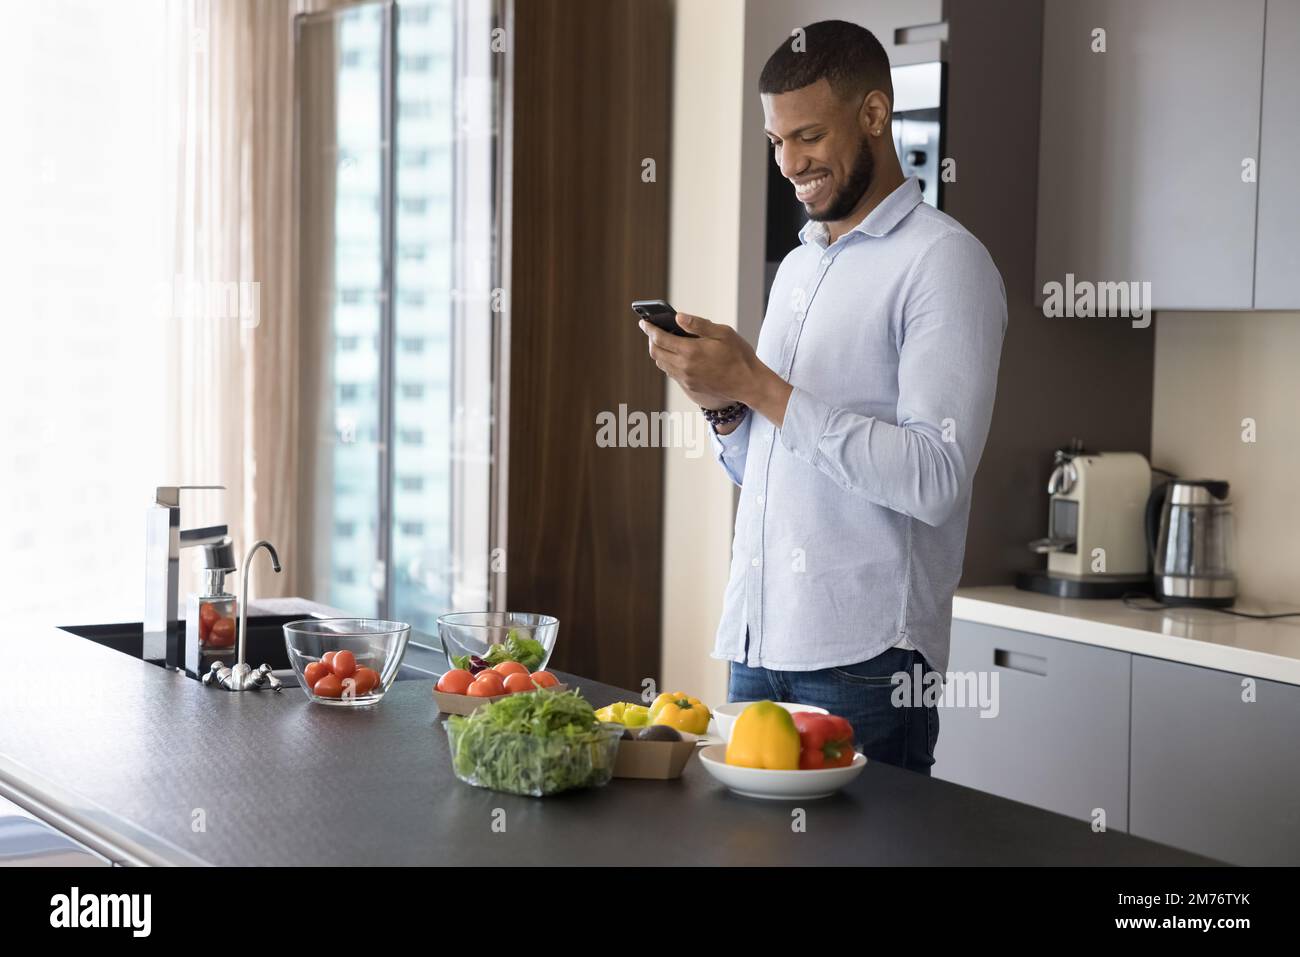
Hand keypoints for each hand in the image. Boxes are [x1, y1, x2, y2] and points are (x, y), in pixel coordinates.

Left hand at [638, 313, 792, 425]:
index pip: (660, 338)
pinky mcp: (690, 386)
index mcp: (690, 351)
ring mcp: (686, 379)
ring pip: (662, 364)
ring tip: (661, 341)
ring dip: (658, 351)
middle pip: (656, 352)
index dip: (649, 328)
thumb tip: (678, 316)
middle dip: (651, 339)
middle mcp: (684, 367)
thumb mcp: (723, 333)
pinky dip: (667, 362)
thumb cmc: (739, 355)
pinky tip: (673, 355)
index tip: (643, 322)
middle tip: (651, 329)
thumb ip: (698, 324)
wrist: (749, 384)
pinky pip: (671, 373)